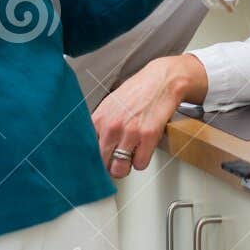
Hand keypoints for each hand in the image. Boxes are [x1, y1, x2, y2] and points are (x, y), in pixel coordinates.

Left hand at [92, 54, 208, 177]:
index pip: (87, 150)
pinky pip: (139, 164)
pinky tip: (143, 150)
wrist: (161, 80)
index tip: (98, 160)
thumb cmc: (137, 92)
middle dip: (109, 165)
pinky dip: (142, 161)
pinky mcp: (148, 136)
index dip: (93, 158)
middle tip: (116, 160)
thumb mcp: (110, 104)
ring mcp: (129, 132)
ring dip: (125, 167)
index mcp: (99, 118)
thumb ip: (100, 124)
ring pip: (119, 169)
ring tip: (129, 158)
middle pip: (102, 163)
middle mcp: (111, 126)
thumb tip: (93, 144)